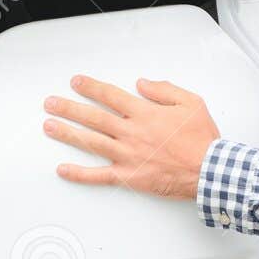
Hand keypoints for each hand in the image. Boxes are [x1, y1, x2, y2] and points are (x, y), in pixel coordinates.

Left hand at [43, 75, 220, 200]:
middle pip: (93, 117)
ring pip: (90, 142)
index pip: (110, 95)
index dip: (91, 87)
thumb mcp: (191, 102)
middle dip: (68, 108)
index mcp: (145, 113)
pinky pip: (98, 176)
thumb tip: (142, 84)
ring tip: (49, 126)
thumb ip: (164, 90)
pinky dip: (79, 174)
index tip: (76, 82)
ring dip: (67, 133)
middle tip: (51, 103)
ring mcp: (127, 155)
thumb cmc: (202, 140)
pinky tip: (63, 170)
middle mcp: (131, 132)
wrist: (209, 171)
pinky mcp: (129, 176)